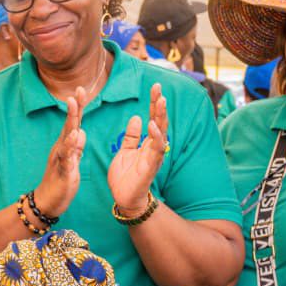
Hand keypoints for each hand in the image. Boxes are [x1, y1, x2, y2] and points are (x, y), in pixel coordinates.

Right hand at [33, 86, 87, 217]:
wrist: (47, 202)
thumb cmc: (60, 181)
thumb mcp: (72, 162)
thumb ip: (76, 147)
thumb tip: (81, 131)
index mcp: (66, 145)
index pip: (74, 123)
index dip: (78, 107)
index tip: (82, 89)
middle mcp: (61, 148)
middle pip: (69, 125)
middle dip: (75, 108)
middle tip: (78, 91)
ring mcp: (61, 158)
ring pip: (66, 137)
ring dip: (71, 121)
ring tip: (74, 106)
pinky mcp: (62, 171)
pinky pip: (66, 157)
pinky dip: (70, 146)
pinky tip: (74, 137)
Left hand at [108, 83, 167, 215]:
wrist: (123, 198)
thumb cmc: (125, 176)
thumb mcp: (125, 151)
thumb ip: (131, 136)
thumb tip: (137, 117)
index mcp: (147, 142)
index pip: (153, 118)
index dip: (154, 103)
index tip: (155, 87)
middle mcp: (154, 147)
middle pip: (160, 121)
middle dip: (160, 104)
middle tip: (158, 87)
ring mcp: (154, 156)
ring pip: (161, 133)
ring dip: (160, 116)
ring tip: (160, 101)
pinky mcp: (151, 166)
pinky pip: (156, 149)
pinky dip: (155, 136)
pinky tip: (152, 124)